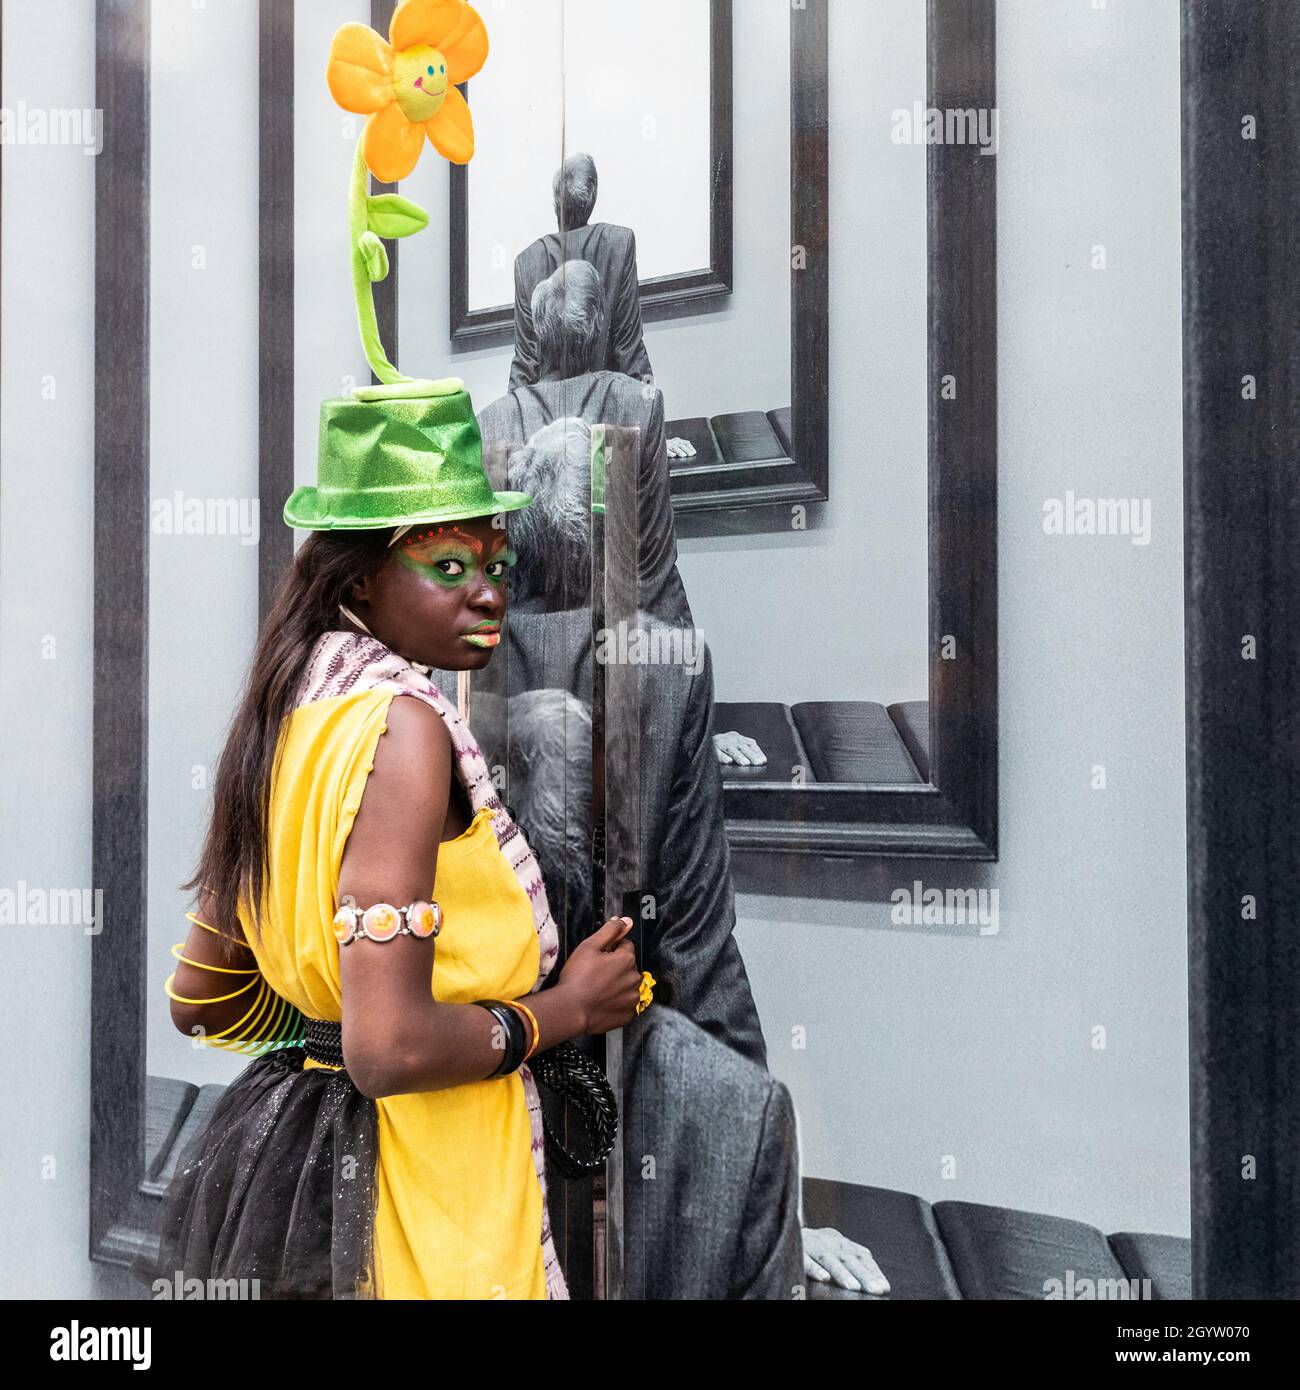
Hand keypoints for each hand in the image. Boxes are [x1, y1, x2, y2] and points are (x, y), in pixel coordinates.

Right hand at [560, 917, 641, 1034]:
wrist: (569, 1010)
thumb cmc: (577, 977)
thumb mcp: (589, 946)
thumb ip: (610, 931)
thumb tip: (626, 920)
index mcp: (627, 960)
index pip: (625, 946)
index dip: (611, 950)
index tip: (597, 958)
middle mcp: (635, 979)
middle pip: (628, 966)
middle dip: (616, 967)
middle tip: (595, 974)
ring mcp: (633, 999)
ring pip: (628, 985)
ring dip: (618, 985)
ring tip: (598, 989)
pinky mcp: (628, 1015)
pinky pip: (626, 1004)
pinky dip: (617, 1002)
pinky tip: (602, 1002)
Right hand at [666, 436, 696, 460]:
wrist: (658, 443)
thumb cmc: (668, 446)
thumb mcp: (676, 445)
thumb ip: (683, 448)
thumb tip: (692, 453)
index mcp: (678, 440)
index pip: (686, 443)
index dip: (691, 448)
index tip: (694, 453)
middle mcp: (674, 442)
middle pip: (682, 446)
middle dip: (687, 450)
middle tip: (691, 455)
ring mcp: (668, 445)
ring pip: (675, 448)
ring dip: (680, 452)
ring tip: (684, 455)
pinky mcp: (663, 449)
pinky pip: (667, 451)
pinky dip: (670, 453)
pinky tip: (673, 455)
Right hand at [714, 731, 766, 766]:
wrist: (701, 737)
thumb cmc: (721, 746)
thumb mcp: (734, 745)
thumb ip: (745, 751)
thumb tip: (761, 761)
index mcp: (737, 738)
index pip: (750, 744)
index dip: (757, 752)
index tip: (763, 760)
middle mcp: (729, 739)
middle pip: (742, 747)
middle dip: (751, 755)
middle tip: (757, 763)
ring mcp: (719, 743)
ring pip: (730, 749)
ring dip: (738, 756)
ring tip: (745, 763)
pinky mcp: (709, 748)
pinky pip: (716, 752)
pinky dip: (722, 756)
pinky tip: (728, 761)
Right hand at [802, 1227, 889, 1295]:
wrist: (786, 1225)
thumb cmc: (818, 1249)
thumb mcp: (837, 1251)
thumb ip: (855, 1263)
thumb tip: (880, 1285)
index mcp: (842, 1242)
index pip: (862, 1256)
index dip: (873, 1271)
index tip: (883, 1287)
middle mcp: (829, 1241)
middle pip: (848, 1258)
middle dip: (863, 1275)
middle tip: (874, 1289)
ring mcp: (812, 1244)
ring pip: (828, 1258)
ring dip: (841, 1273)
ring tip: (853, 1287)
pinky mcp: (796, 1249)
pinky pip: (805, 1259)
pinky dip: (814, 1268)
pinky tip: (823, 1278)